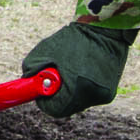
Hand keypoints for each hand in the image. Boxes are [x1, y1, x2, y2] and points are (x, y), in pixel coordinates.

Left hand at [21, 23, 136, 117]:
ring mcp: (104, 96)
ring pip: (78, 102)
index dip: (45, 101)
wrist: (105, 29)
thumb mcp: (43, 52)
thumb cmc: (72, 39)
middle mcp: (92, 96)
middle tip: (55, 78)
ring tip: (72, 69)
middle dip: (58, 96)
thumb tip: (29, 85)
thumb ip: (31, 71)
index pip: (55, 110)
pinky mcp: (110, 92)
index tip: (42, 89)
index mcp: (76, 89)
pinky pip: (89, 96)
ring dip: (71, 91)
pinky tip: (84, 70)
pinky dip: (83, 87)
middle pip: (67, 108)